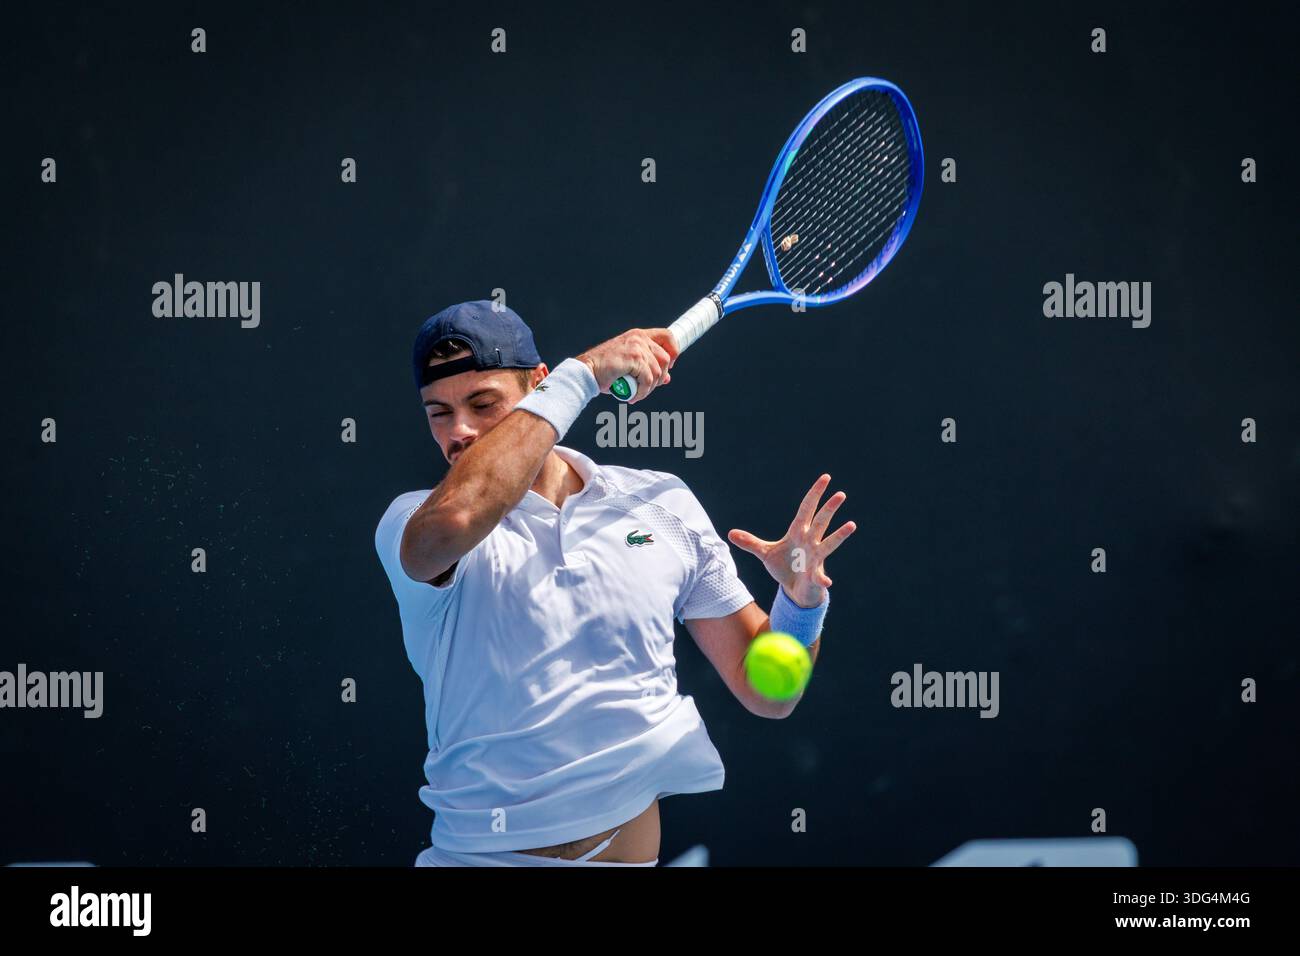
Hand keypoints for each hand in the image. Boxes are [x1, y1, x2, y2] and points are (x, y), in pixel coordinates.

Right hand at [577, 328, 676, 402]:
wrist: (586, 371)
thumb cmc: (604, 370)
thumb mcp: (629, 365)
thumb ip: (647, 367)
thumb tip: (666, 378)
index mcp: (638, 335)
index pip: (667, 336)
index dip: (673, 351)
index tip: (671, 365)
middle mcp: (639, 338)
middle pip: (666, 358)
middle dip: (660, 377)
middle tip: (647, 388)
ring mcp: (637, 347)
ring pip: (658, 372)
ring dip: (650, 388)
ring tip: (637, 393)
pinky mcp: (634, 359)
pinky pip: (648, 380)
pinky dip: (643, 392)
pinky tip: (632, 396)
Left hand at [728, 474, 855, 607]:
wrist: (794, 589)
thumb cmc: (784, 566)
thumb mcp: (765, 553)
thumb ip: (750, 543)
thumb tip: (730, 533)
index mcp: (798, 532)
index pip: (807, 509)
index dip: (815, 494)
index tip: (825, 478)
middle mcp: (810, 542)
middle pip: (820, 522)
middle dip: (829, 508)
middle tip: (840, 494)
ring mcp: (815, 558)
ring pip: (828, 544)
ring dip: (839, 535)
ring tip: (851, 525)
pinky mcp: (815, 575)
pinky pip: (820, 577)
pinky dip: (822, 579)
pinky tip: (826, 581)